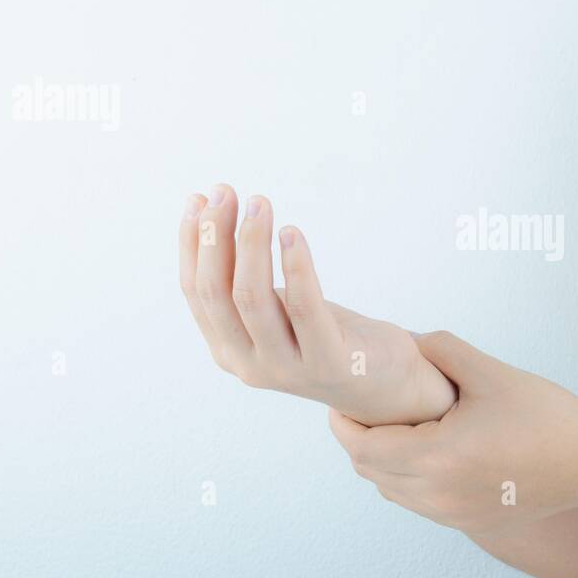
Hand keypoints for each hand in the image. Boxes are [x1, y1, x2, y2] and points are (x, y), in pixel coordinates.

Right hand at [178, 184, 455, 426]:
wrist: (384, 384)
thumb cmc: (328, 336)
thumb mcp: (278, 310)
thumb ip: (245, 281)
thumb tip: (214, 214)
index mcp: (229, 350)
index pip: (197, 293)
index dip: (193, 244)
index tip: (199, 199)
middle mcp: (250, 364)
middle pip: (217, 294)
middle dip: (215, 237)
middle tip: (226, 193)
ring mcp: (288, 369)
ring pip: (252, 299)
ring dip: (251, 244)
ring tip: (259, 203)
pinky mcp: (330, 363)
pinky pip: (304, 309)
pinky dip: (296, 267)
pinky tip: (293, 233)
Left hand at [329, 330, 577, 533]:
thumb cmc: (548, 416)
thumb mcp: (490, 371)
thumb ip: (440, 350)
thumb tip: (406, 340)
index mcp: (438, 456)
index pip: (363, 447)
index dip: (343, 424)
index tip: (341, 403)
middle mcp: (439, 495)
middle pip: (370, 472)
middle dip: (359, 440)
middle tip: (363, 411)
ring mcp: (453, 515)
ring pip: (392, 491)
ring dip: (383, 462)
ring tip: (397, 428)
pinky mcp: (469, 524)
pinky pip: (420, 504)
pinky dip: (410, 479)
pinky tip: (429, 450)